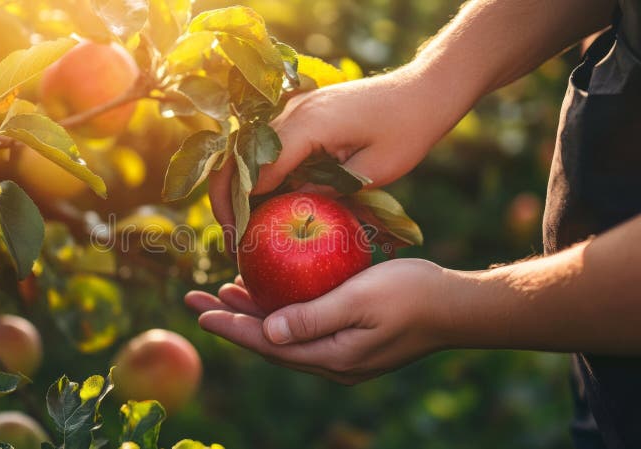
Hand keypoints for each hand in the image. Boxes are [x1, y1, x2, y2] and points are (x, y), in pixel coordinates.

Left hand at [185, 259, 454, 384]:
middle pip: (268, 342)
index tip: (198, 313)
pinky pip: (301, 328)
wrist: (456, 306)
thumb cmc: (411, 294)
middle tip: (193, 299)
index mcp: (330, 357)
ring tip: (221, 294)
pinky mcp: (349, 341)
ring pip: (283, 335)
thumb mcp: (360, 299)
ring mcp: (340, 354)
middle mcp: (330, 362)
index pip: (267, 344)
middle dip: (229, 320)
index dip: (230, 327)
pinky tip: (267, 295)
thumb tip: (268, 333)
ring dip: (251, 315)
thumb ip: (313, 317)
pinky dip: (277, 312)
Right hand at [209, 64, 470, 232]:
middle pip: (238, 157)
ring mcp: (295, 109)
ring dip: (238, 187)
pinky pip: (268, 146)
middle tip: (229, 239)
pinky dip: (258, 174)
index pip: (256, 170)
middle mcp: (292, 112)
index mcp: (307, 125)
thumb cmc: (408, 130)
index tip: (237, 242)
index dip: (242, 209)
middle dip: (226, 199)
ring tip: (240, 226)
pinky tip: (264, 202)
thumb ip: (327, 190)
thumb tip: (290, 212)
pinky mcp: (302, 113)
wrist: (424, 89)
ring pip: (247, 151)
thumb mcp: (372, 172)